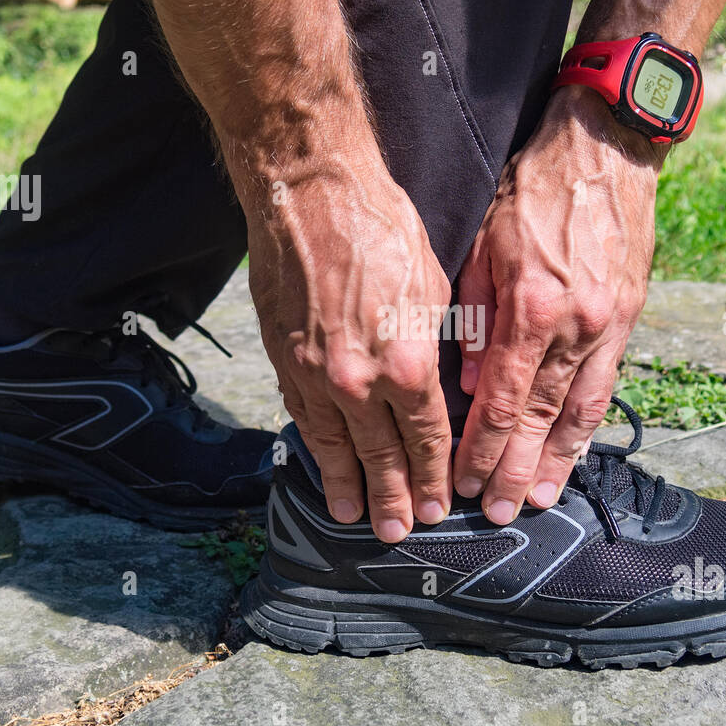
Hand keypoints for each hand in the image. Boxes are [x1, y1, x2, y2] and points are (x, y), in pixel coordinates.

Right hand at [247, 144, 453, 542]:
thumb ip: (436, 347)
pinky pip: (303, 417)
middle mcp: (361, 382)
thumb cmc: (384, 228)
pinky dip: (316, 449)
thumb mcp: (436, 288)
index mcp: (409, 366)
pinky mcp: (285, 360)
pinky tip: (322, 466)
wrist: (311, 194)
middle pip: (382, 456)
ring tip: (355, 518)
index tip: (440, 503)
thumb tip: (440, 387)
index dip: (434, 476)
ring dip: (349, 487)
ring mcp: (317, 375)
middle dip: (394, 498)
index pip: (428, 439)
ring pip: (336, 447)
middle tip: (401, 530)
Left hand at [453, 87, 663, 522]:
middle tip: (498, 512)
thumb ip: (474, 319)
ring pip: (579, 411)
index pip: (499, 401)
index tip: (464, 483)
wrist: (604, 147)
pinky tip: (573, 450)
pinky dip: (587, 424)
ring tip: (539, 498)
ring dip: (557, 461)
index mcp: (530, 307)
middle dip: (515, 471)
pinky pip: (606, 385)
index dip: (482, 449)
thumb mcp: (484, 245)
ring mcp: (607, 325)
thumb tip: (467, 384)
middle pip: (539, 419)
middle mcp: (574, 326)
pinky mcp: (628, 317)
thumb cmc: (529, 189)